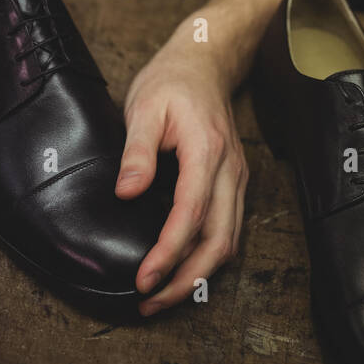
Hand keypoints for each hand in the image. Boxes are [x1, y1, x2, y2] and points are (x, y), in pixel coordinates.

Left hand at [116, 8, 248, 314]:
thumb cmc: (173, 81)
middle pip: (218, 240)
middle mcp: (229, 169)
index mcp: (205, 150)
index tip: (144, 278)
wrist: (205, 61)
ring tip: (163, 295)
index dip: (168, 252)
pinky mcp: (233, 182)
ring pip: (229, 241)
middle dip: (187, 280)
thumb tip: (127, 192)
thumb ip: (137, 150)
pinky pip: (228, 228)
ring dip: (200, 275)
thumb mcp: (145, 105)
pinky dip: (208, 256)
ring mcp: (236, 177)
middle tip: (151, 302)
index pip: (190, 213)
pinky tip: (184, 267)